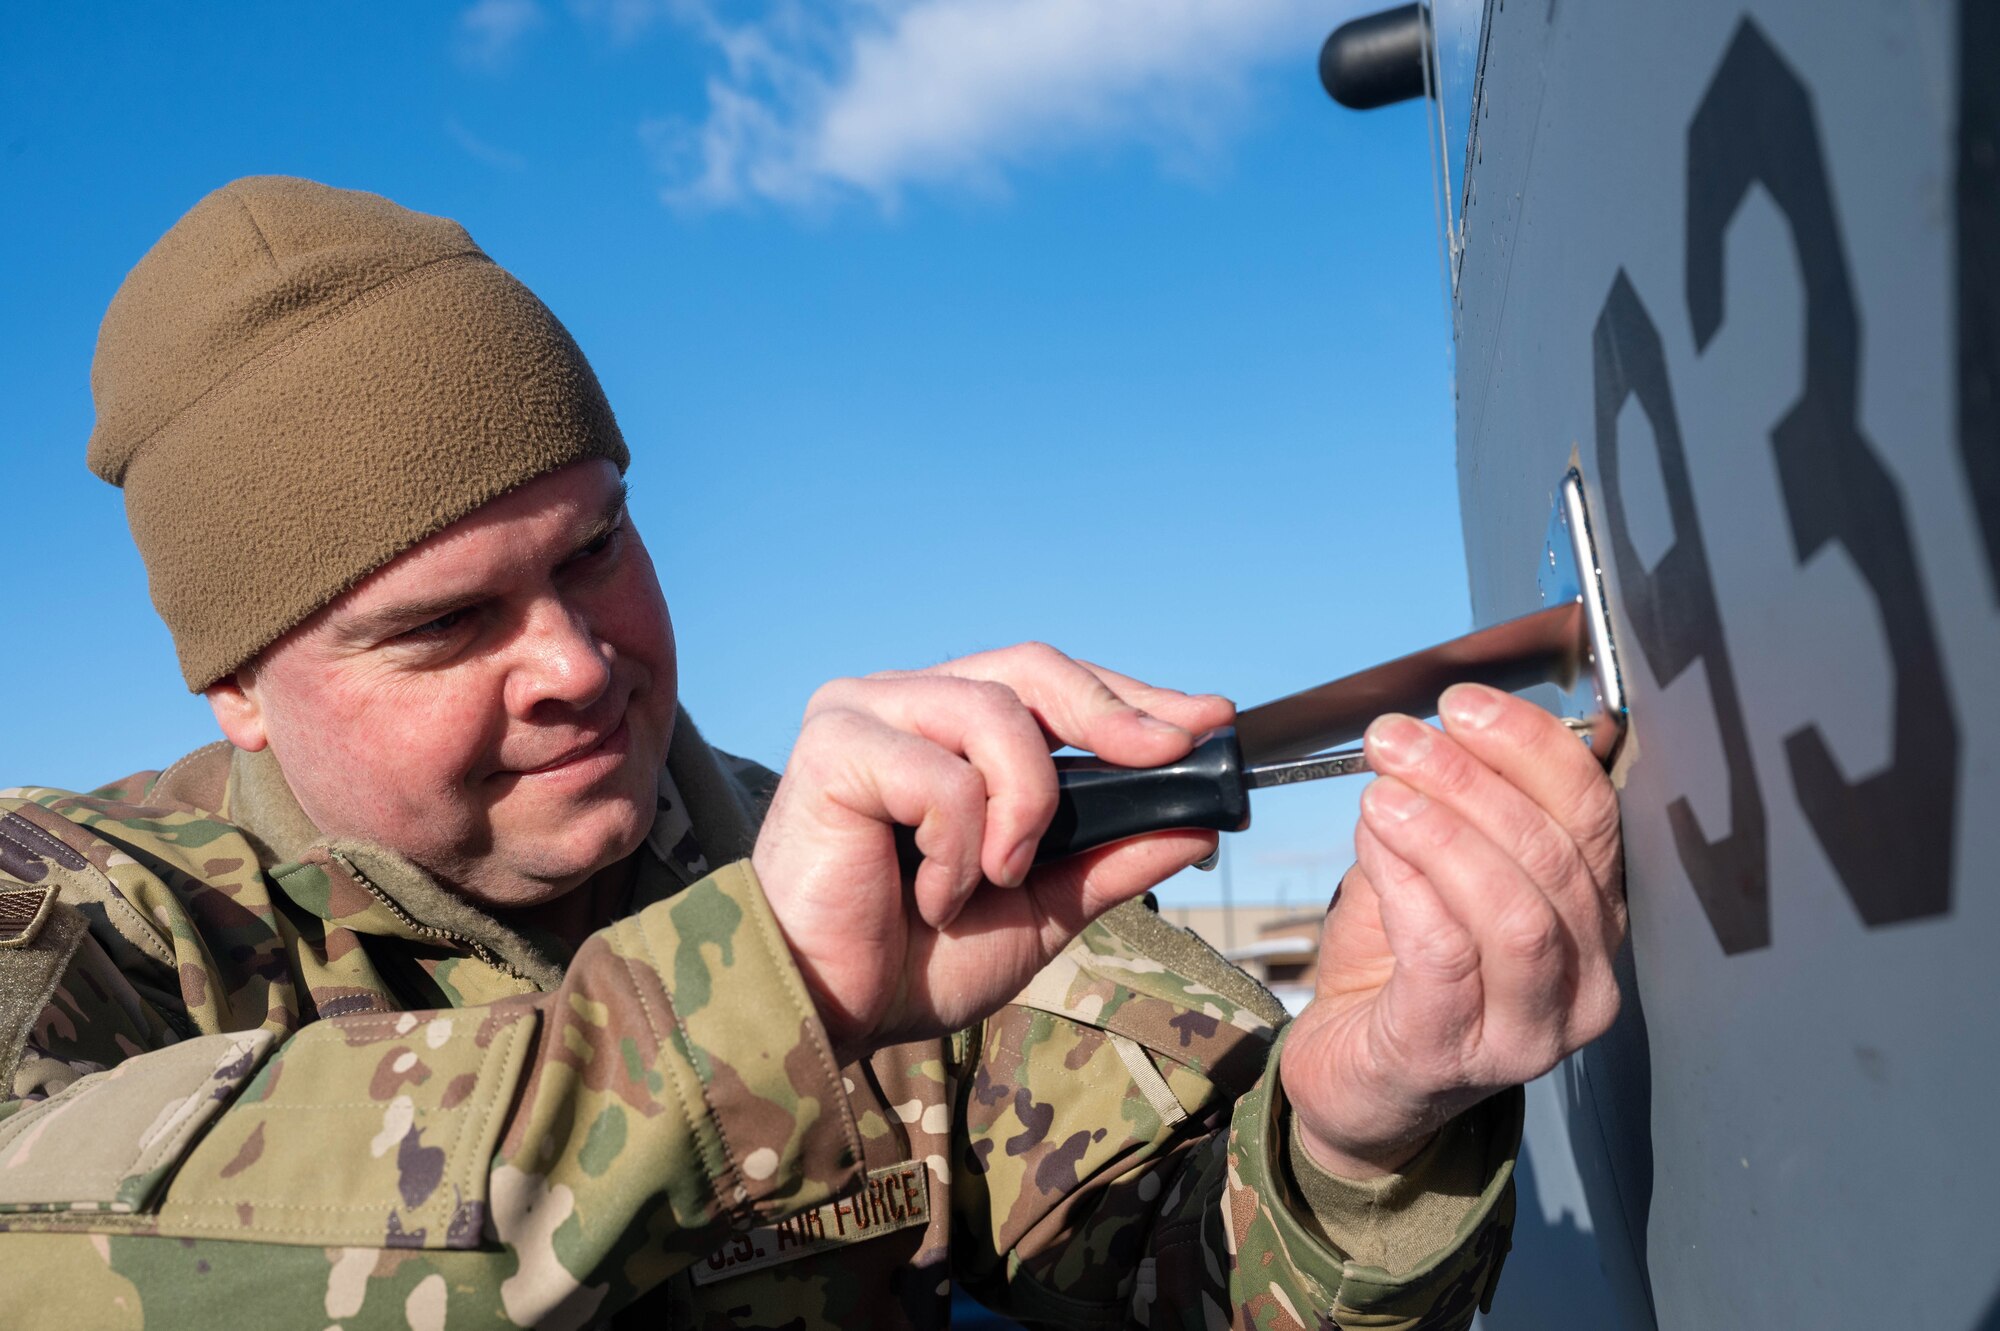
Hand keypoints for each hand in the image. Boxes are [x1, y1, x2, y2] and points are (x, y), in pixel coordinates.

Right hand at [752, 643, 1234, 1061]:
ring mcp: (865, 713)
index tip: (1210, 720)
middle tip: (1163, 756)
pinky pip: (942, 778)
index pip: (1055, 682)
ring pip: (994, 714)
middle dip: (1111, 715)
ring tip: (998, 877)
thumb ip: (1110, 859)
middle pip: (1031, 667)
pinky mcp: (832, 746)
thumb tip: (1198, 823)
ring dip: (1023, 809)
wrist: (830, 1013)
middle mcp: (907, 702)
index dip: (1133, 696)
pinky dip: (957, 850)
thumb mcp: (1042, 908)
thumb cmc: (916, 958)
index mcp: (951, 728)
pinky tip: (930, 895)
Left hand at [1279, 684, 1625, 1177]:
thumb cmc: (1403, 970)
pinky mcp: (1455, 1055)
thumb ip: (1459, 810)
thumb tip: (1442, 723)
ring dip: (1444, 832)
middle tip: (1399, 738)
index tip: (1463, 702)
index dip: (1531, 747)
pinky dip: (1407, 885)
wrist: (1358, 1084)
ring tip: (1383, 789)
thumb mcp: (1441, 876)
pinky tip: (1373, 844)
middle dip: (1472, 781)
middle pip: (1552, 857)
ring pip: (1514, 911)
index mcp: (1595, 920)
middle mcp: (1586, 982)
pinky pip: (1444, 955)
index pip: (1592, 815)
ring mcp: (1528, 1030)